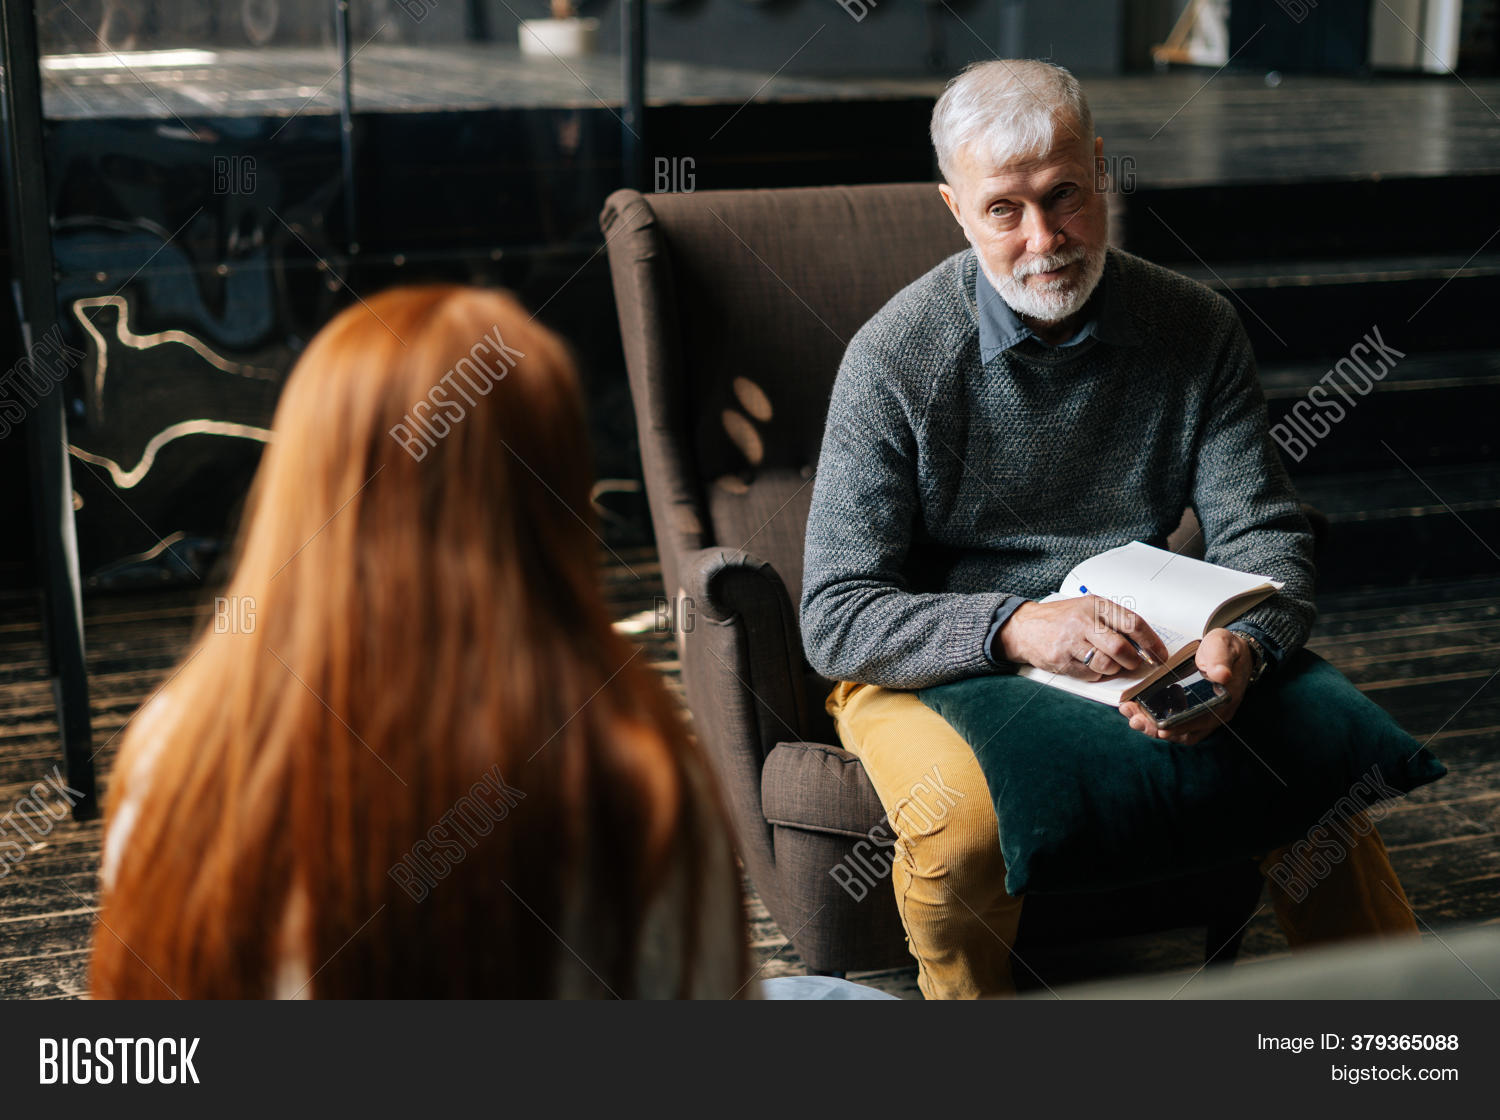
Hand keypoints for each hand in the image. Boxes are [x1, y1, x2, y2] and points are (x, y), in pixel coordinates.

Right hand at [998, 596, 1169, 681]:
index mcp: (1095, 606)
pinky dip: (1096, 674)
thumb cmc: (1061, 619)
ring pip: (1107, 665)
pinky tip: (1089, 665)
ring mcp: (1071, 642)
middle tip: (1133, 664)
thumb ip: (1114, 621)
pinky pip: (1090, 674)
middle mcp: (1083, 622)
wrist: (1024, 627)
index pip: (1132, 623)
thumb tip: (1144, 644)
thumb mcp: (1088, 608)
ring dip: (1114, 669)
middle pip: (1121, 648)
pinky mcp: (1061, 660)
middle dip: (1133, 661)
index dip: (1151, 642)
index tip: (1160, 654)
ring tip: (1109, 664)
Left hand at [1118, 627, 1251, 745]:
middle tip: (1135, 720)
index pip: (1203, 721)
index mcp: (1224, 700)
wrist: (1228, 652)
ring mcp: (1203, 716)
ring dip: (1153, 726)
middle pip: (1184, 732)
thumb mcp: (1222, 645)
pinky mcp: (1191, 713)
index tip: (1161, 728)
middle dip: (1157, 728)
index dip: (1181, 726)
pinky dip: (1156, 719)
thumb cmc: (1225, 649)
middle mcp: (1214, 714)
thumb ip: (1219, 658)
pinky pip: (1173, 724)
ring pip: (1176, 731)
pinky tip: (1140, 708)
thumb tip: (1221, 674)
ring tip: (1132, 714)